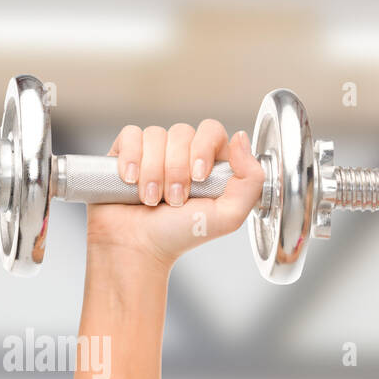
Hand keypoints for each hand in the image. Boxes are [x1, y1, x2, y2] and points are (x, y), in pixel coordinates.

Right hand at [84, 120, 264, 269]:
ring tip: (151, 199)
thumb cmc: (180, 235)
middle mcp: (184, 154)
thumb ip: (250, 181)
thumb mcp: (228, 217)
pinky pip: (130, 135)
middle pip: (182, 132)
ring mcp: (155, 151)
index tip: (198, 178)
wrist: (138, 247)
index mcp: (211, 165)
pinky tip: (130, 181)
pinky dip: (130, 159)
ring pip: (155, 135)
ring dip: (153, 172)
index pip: (212, 131)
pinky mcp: (128, 151)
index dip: (203, 149)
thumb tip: (241, 138)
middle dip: (176, 168)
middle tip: (174, 200)